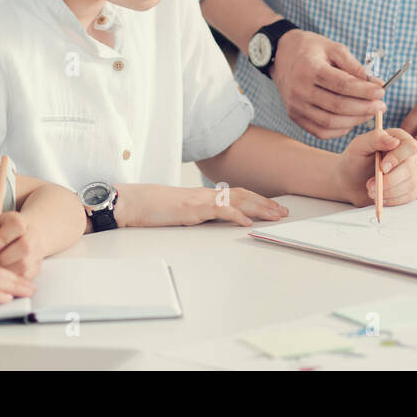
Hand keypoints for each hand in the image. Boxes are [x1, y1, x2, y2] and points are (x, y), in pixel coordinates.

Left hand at [0, 211, 43, 278]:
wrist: (26, 234)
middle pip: (25, 247)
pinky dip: (10, 278)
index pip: (16, 226)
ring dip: (5, 269)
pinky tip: (2, 273)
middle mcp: (33, 236)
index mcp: (20, 222)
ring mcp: (36, 253)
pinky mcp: (36, 268)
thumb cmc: (3, 230)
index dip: (1, 238)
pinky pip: (24, 277)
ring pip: (25, 265)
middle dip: (3, 257)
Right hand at [116, 183, 288, 227]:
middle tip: (283, 212)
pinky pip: (219, 210)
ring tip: (275, 215)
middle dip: (266, 204)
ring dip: (258, 207)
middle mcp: (206, 194)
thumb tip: (212, 222)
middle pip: (243, 195)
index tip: (273, 208)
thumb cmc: (153, 208)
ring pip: (236, 200)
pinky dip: (235, 215)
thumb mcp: (181, 213)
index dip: (257, 200)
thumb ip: (198, 215)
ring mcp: (200, 200)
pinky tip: (247, 222)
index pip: (237, 194)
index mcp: (204, 196)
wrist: (133, 202)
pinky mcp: (192, 208)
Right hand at [270, 29, 384, 139]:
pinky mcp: (294, 116)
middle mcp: (300, 89)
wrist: (281, 54)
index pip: (342, 85)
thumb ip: (355, 66)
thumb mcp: (334, 48)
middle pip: (338, 106)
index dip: (365, 91)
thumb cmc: (311, 49)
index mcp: (310, 68)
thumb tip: (376, 84)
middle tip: (381, 105)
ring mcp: (295, 105)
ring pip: (330, 122)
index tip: (382, 90)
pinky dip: (340, 130)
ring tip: (370, 113)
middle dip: (365, 108)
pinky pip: (320, 131)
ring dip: (355, 120)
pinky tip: (352, 120)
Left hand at [335, 127, 416, 206]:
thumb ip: (375, 138)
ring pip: (410, 185)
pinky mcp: (411, 188)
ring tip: (370, 190)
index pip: (410, 146)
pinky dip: (392, 200)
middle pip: (410, 169)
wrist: (350, 181)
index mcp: (398, 138)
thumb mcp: (358, 146)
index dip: (398, 158)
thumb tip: (394, 140)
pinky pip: (409, 197)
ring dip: (388, 192)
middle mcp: (408, 155)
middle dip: (388, 181)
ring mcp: (412, 172)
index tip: (382, 168)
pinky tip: (380, 197)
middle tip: (369, 185)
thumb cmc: (353, 161)